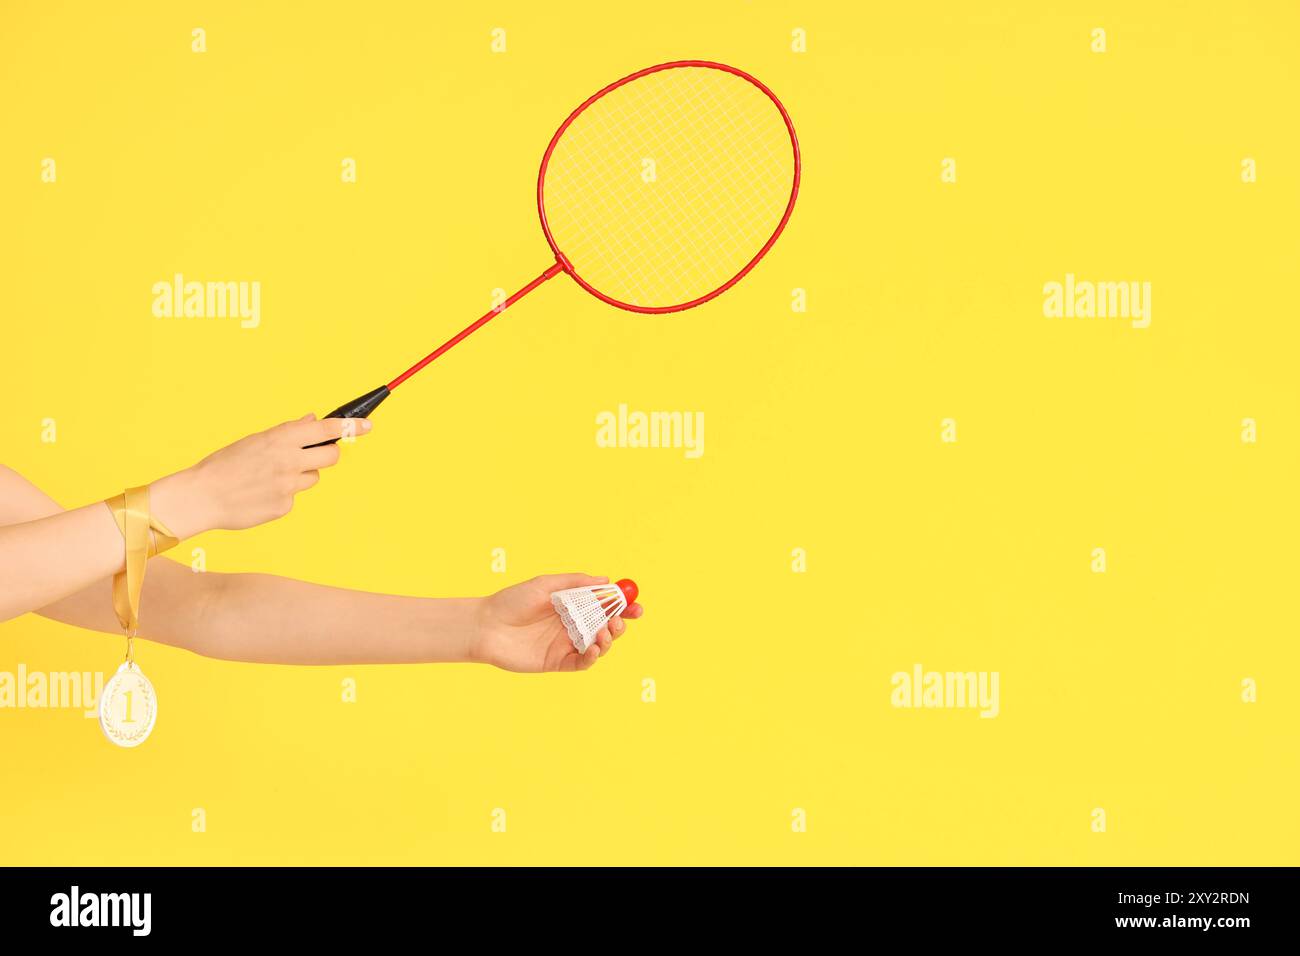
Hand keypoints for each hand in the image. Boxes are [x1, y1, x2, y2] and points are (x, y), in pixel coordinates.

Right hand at [151, 414, 369, 536]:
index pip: (325, 429)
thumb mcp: (256, 440)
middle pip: (332, 456)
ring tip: (271, 477)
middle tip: (311, 456)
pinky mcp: (284, 507)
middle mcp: (289, 461)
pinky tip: (261, 494)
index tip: (367, 426)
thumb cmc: (226, 465)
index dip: (350, 426)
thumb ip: (287, 433)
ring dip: (300, 476)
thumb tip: (312, 421)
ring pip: (312, 478)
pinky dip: (282, 495)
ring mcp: (288, 486)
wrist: (202, 496)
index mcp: (280, 439)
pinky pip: (294, 497)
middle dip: (326, 454)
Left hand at [474, 574, 644, 672]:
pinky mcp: (557, 662)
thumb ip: (575, 583)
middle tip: (620, 621)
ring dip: (608, 640)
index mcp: (571, 606)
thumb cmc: (512, 601)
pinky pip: (582, 662)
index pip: (603, 606)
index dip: (622, 607)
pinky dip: (592, 656)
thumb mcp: (545, 585)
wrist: (486, 626)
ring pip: (598, 646)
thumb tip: (606, 580)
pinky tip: (593, 647)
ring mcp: (565, 645)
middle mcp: (571, 626)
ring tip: (605, 632)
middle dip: (619, 625)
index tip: (636, 604)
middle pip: (605, 627)